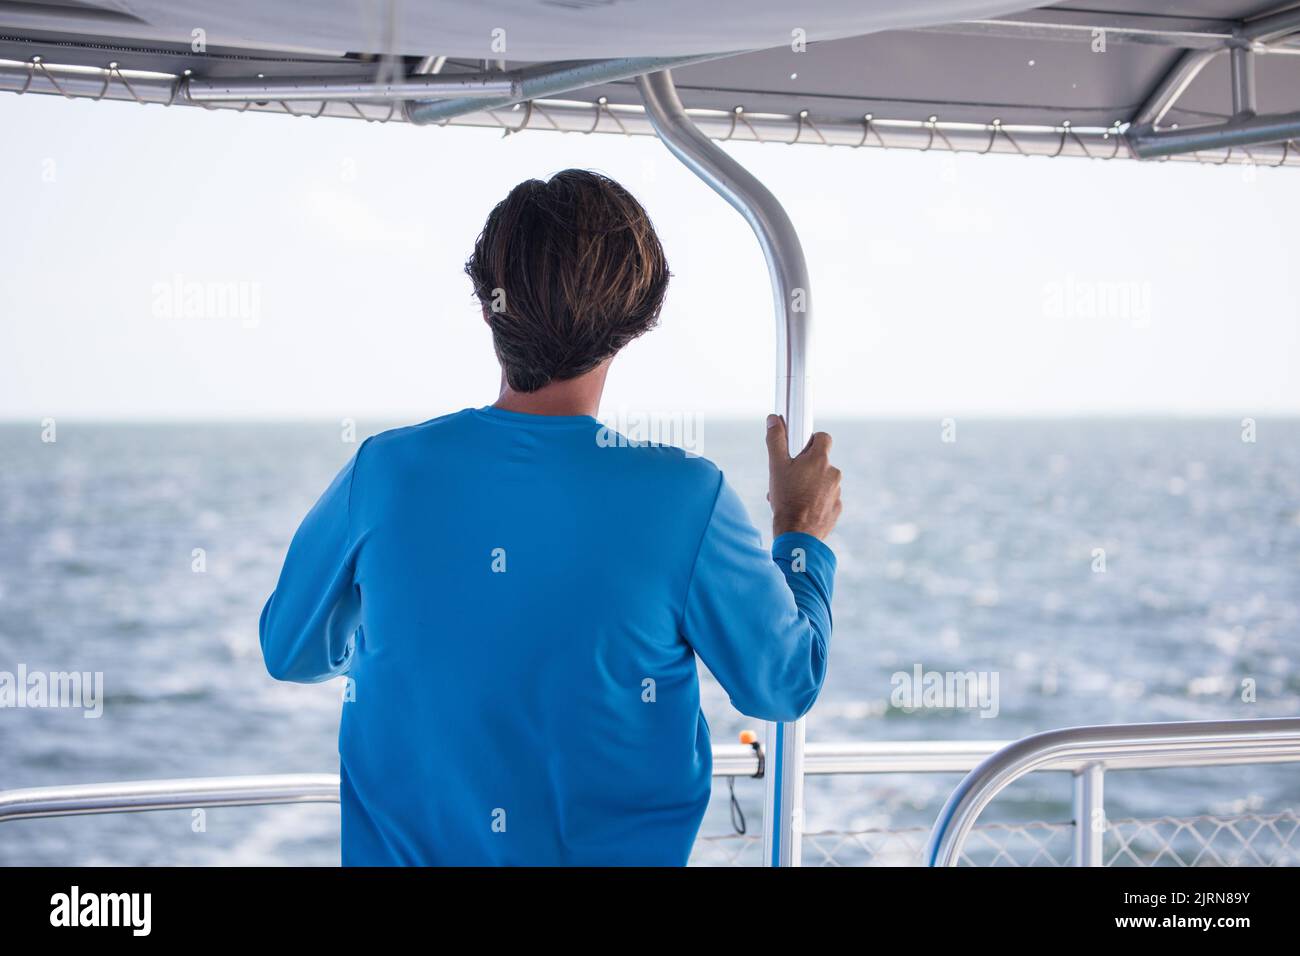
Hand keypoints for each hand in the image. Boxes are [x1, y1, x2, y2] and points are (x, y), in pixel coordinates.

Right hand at [766, 415, 841, 540]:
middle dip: (807, 468)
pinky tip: (801, 510)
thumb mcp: (776, 466)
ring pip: (823, 482)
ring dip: (810, 486)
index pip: (824, 437)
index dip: (811, 441)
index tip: (800, 451)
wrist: (797, 535)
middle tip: (790, 479)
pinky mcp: (837, 509)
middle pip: (821, 462)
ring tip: (792, 498)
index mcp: (820, 460)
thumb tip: (773, 418)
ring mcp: (837, 492)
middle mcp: (834, 473)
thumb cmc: (786, 499)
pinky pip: (826, 499)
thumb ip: (776, 440)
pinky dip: (816, 502)